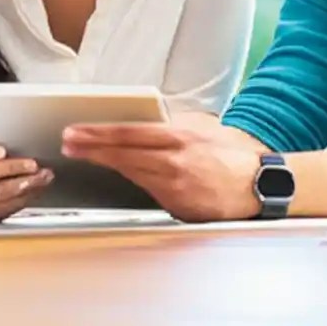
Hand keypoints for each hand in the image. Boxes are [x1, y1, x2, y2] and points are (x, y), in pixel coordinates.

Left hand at [60, 124, 261, 222]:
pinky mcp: (177, 206)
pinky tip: (117, 172)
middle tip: (68, 143)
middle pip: (123, 156)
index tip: (76, 131)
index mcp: (179, 138)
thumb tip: (146, 119)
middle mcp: (173, 163)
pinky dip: (132, 179)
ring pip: (130, 174)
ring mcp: (174, 188)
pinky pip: (148, 190)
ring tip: (82, 154)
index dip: (98, 134)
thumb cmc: (231, 153)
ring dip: (105, 163)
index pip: (129, 134)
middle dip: (91, 149)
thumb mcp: (201, 126)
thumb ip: (172, 123)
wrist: (258, 183)